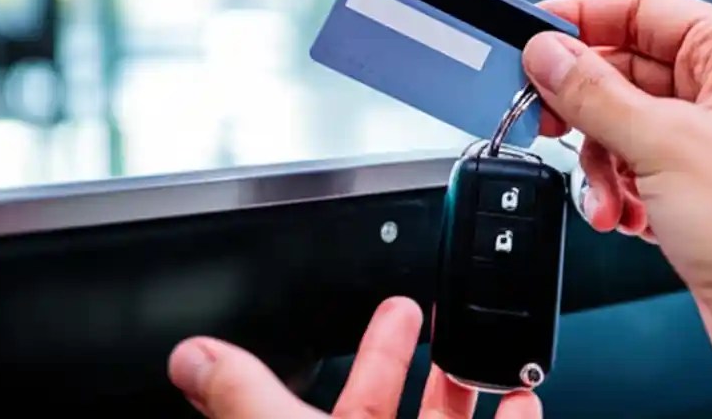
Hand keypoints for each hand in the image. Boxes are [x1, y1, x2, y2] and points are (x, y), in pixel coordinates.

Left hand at [167, 297, 541, 418]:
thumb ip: (244, 402)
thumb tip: (188, 357)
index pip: (333, 399)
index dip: (360, 350)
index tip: (390, 306)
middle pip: (392, 406)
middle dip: (413, 356)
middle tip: (427, 309)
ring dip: (469, 385)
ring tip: (488, 344)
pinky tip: (523, 397)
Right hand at [524, 0, 711, 418]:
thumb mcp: (664, 146)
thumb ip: (593, 93)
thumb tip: (547, 52)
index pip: (644, 9)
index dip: (582, 21)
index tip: (531, 41)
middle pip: (628, 70)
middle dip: (587, 109)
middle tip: (547, 125)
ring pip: (627, 127)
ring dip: (603, 165)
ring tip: (607, 201)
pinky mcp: (706, 193)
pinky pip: (640, 172)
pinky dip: (623, 195)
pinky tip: (629, 221)